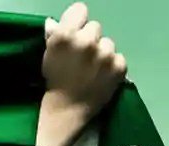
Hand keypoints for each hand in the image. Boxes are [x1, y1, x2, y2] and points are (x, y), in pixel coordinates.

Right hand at [35, 3, 127, 145]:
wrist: (67, 112)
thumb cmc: (54, 83)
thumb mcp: (48, 57)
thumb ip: (56, 36)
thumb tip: (56, 23)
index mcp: (65, 36)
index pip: (80, 10)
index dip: (76, 22)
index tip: (74, 34)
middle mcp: (87, 41)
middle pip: (95, 27)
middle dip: (89, 39)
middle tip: (82, 58)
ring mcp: (106, 54)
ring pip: (108, 43)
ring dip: (102, 53)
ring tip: (92, 69)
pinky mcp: (120, 66)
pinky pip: (118, 57)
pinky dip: (112, 66)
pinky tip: (102, 76)